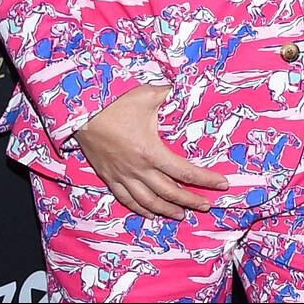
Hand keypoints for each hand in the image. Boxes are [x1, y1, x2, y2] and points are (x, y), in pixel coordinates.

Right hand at [72, 83, 229, 219]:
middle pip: (169, 192)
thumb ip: (171, 94)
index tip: (222, 184)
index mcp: (151, 151)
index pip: (184, 171)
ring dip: (167, 210)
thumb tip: (189, 88)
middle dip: (190, 200)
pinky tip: (151, 214)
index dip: (205, 179)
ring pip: (148, 201)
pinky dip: (140, 210)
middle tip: (206, 206)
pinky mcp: (109, 177)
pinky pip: (126, 199)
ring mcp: (122, 176)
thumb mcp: (149, 95)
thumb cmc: (116, 103)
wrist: (82, 113)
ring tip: (182, 215)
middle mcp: (138, 169)